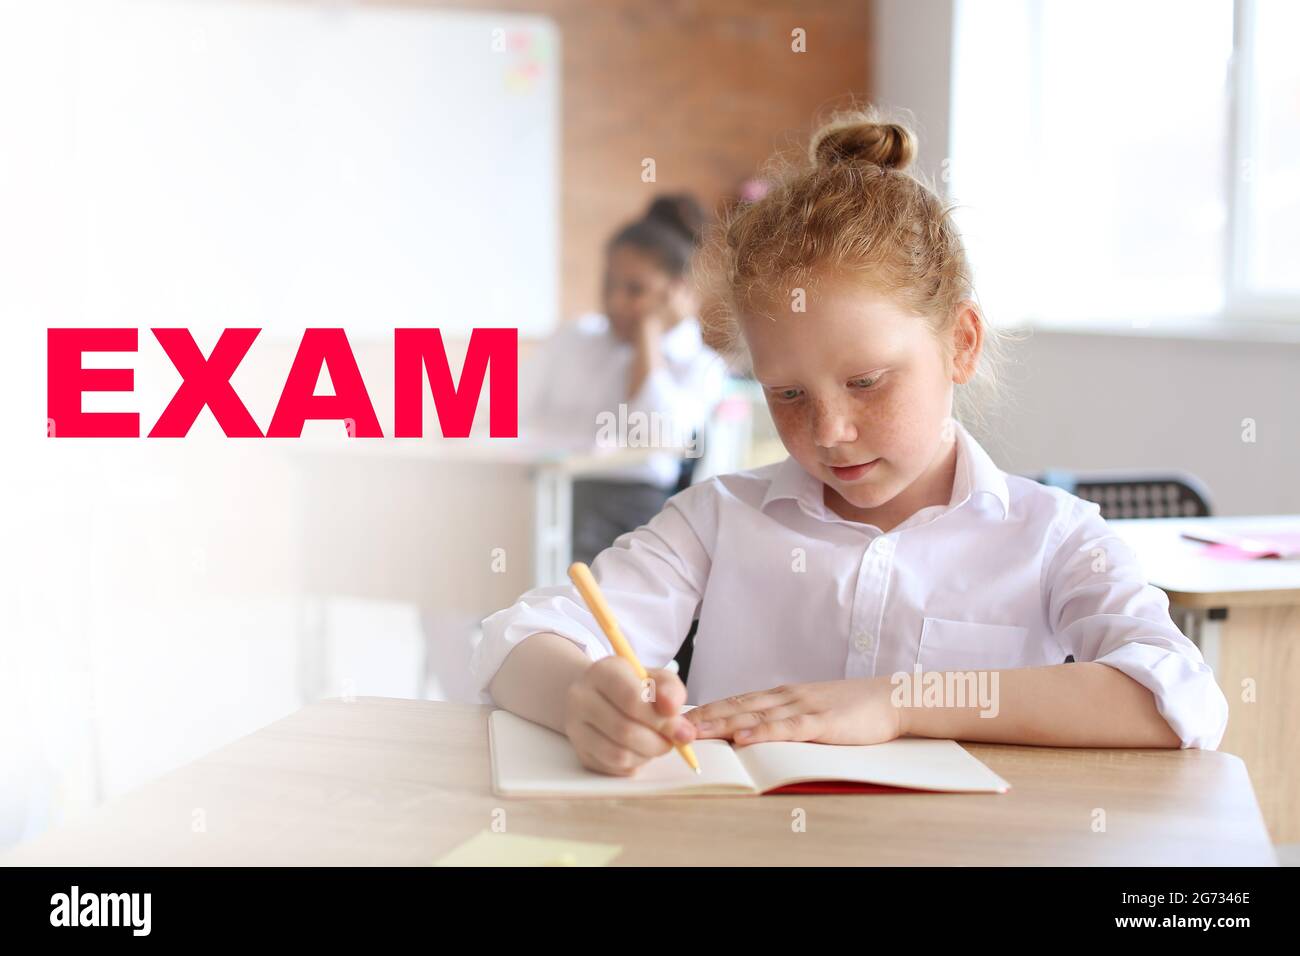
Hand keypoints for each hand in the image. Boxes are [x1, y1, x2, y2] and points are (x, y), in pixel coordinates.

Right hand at [563, 657, 696, 775]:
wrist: (599, 695)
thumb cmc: (633, 686)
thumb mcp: (656, 678)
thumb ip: (670, 690)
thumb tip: (672, 710)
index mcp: (602, 672)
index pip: (630, 699)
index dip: (661, 720)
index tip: (684, 731)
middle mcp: (581, 698)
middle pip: (625, 730)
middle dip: (658, 742)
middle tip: (674, 741)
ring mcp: (576, 727)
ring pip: (618, 754)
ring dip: (648, 755)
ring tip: (657, 744)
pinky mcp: (580, 752)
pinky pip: (613, 768)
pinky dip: (635, 764)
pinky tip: (640, 750)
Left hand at [683, 678, 904, 746]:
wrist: (890, 698)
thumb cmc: (851, 708)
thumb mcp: (810, 710)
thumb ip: (783, 718)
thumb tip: (751, 732)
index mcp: (782, 695)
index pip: (736, 701)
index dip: (707, 709)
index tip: (679, 717)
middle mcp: (786, 697)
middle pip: (737, 705)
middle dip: (703, 716)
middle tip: (672, 724)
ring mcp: (804, 707)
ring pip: (755, 715)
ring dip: (723, 723)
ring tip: (696, 731)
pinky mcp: (822, 722)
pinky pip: (788, 728)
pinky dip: (764, 732)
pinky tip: (744, 738)